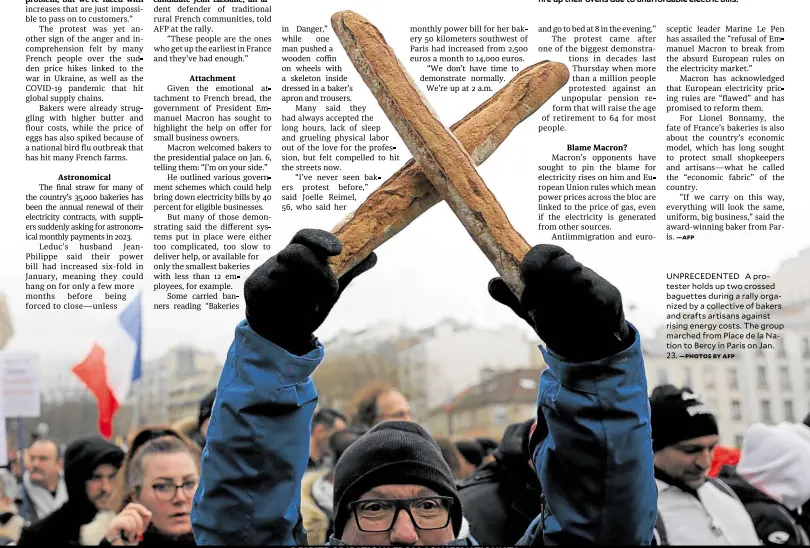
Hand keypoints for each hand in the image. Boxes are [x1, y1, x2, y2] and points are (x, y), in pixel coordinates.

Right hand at [105, 503, 151, 544]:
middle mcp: (117, 517)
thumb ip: (144, 520)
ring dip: (134, 529)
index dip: (141, 508)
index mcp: (123, 516)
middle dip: (140, 521)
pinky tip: (127, 536)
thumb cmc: (129, 540)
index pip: (131, 505)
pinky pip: (126, 522)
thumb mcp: (139, 529)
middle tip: (140, 532)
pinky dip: (130, 530)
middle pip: (132, 510)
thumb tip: (148, 513)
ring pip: (130, 517)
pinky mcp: (112, 526)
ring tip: (131, 536)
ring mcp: (114, 521)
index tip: (148, 514)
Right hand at [244, 229, 376, 354]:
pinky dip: (293, 308)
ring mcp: (266, 272)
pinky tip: (297, 313)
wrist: (280, 332)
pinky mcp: (255, 289)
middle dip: (319, 273)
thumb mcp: (329, 288)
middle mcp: (280, 258)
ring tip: (313, 306)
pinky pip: (277, 296)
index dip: (321, 239)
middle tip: (332, 290)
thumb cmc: (306, 303)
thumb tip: (372, 255)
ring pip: (289, 278)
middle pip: (297, 254)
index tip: (338, 250)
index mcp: (298, 251)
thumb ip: (348, 270)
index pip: (305, 236)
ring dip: (307, 296)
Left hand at [488, 245, 630, 361]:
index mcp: (552, 265)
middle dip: (543, 288)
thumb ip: (511, 296)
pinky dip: (582, 315)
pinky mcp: (609, 295)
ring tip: (553, 320)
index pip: (545, 251)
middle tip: (531, 308)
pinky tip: (576, 324)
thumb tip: (493, 284)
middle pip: (561, 266)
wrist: (588, 344)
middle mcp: (574, 268)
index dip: (535, 260)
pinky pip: (593, 301)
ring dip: (559, 305)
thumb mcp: (530, 309)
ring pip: (576, 282)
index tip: (526, 275)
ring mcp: (593, 280)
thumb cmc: (557, 319)